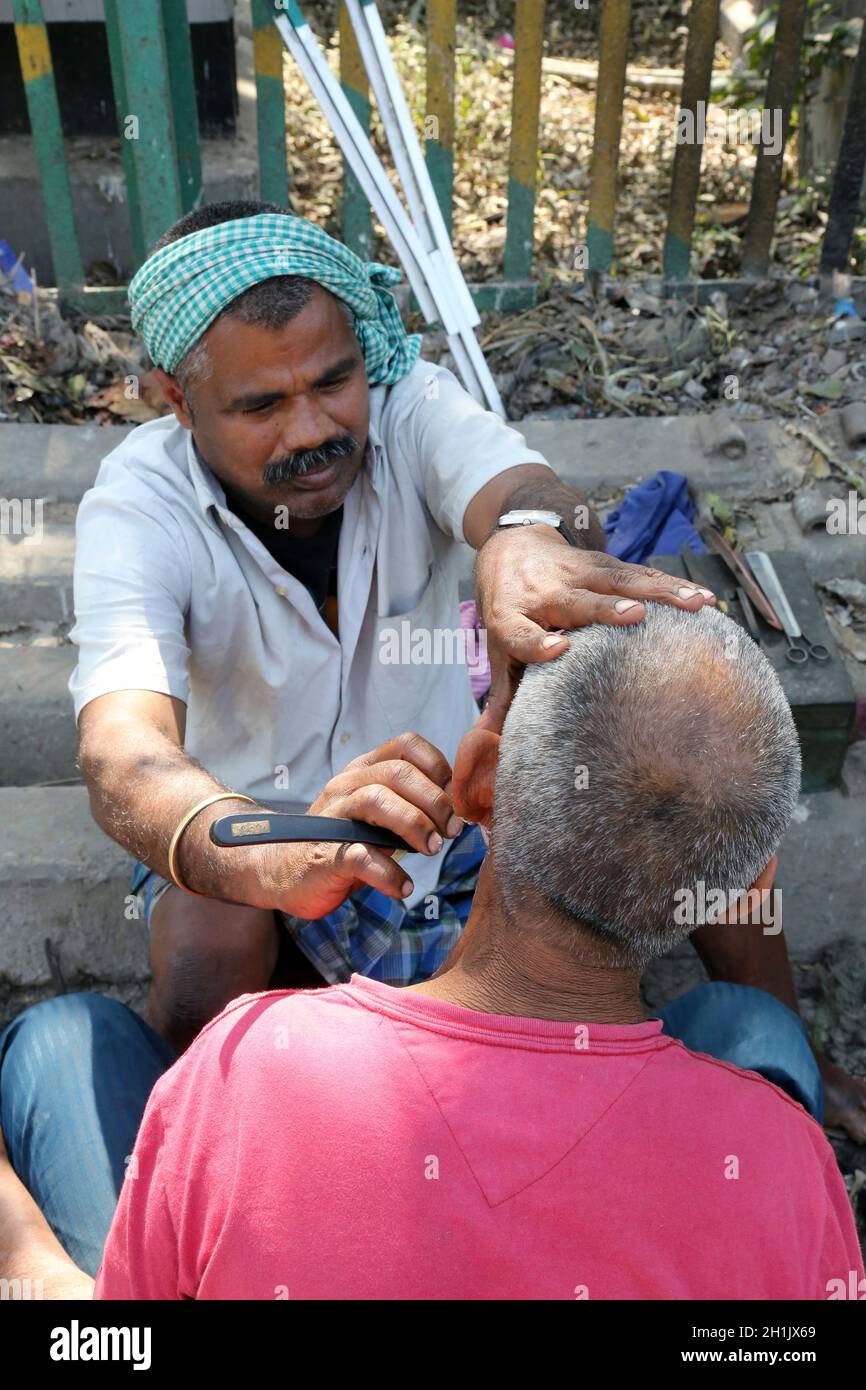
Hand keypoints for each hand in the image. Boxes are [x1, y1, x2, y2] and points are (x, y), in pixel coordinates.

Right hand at [262, 733, 460, 918]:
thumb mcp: (376, 814)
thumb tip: (459, 809)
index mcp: (364, 770)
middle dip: (435, 802)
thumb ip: (408, 803)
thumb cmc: (344, 842)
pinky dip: (389, 874)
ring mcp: (333, 818)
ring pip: (377, 801)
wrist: (285, 872)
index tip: (454, 800)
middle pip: (398, 773)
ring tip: (432, 850)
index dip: (439, 767)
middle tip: (450, 832)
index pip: (407, 745)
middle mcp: (346, 785)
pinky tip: (403, 888)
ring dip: (415, 826)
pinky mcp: (325, 854)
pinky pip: (361, 856)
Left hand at [475, 524, 715, 732]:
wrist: (511, 547)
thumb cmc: (509, 609)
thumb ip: (502, 691)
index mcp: (510, 617)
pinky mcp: (602, 563)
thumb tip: (490, 738)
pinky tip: (703, 598)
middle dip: (605, 608)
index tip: (557, 650)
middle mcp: (544, 593)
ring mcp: (576, 574)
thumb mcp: (496, 647)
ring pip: (618, 581)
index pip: (520, 632)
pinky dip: (672, 584)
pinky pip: (640, 574)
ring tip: (694, 605)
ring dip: (658, 592)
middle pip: (576, 601)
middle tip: (634, 615)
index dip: (536, 642)